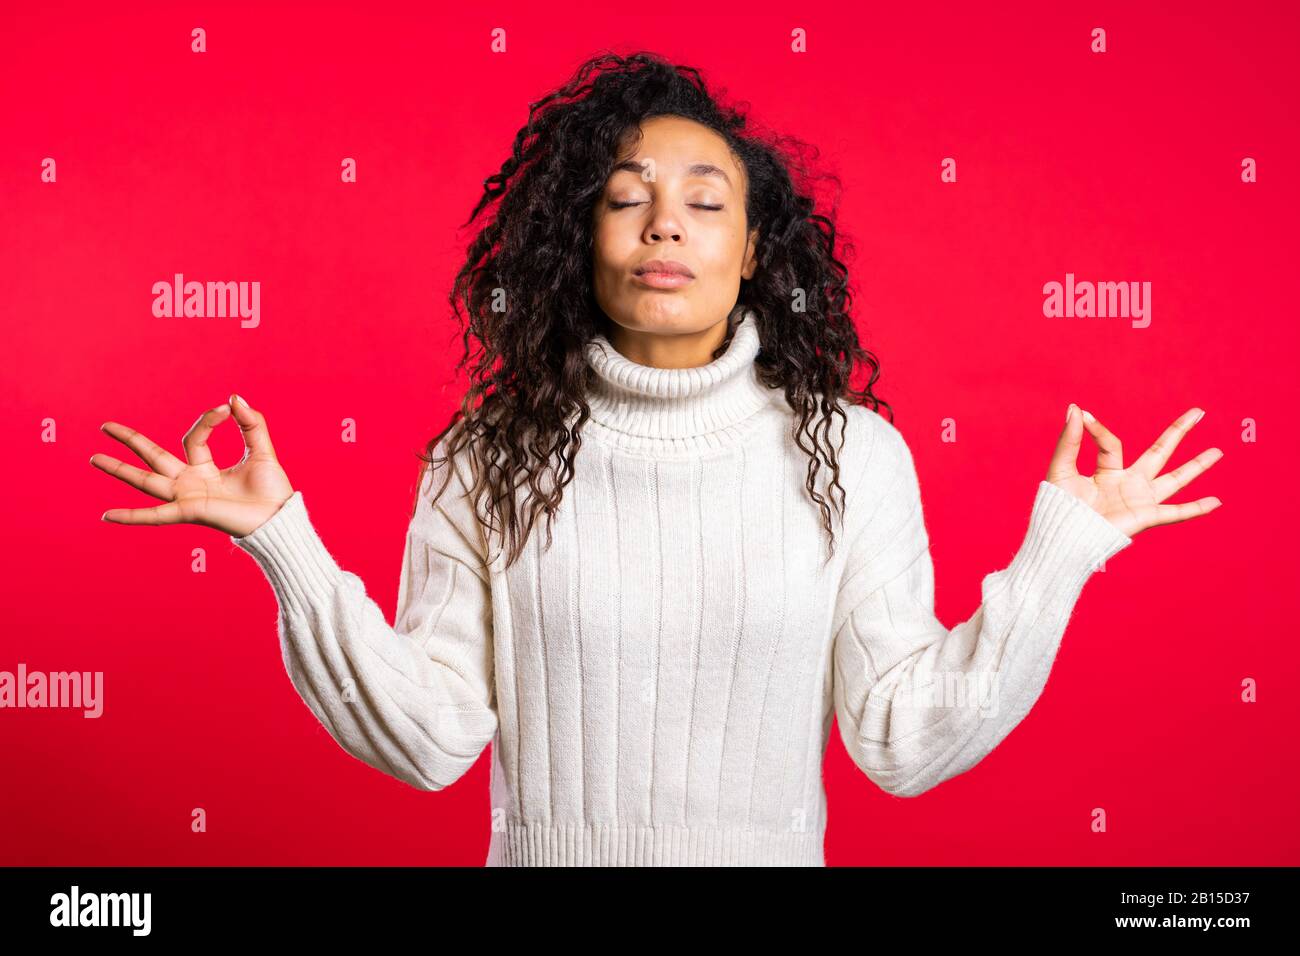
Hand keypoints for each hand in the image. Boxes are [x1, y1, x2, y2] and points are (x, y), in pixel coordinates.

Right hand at [90, 394, 294, 537]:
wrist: (279, 517)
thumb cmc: (270, 490)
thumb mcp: (261, 450)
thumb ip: (250, 423)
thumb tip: (234, 398)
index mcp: (205, 469)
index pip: (194, 438)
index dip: (208, 420)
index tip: (226, 408)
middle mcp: (190, 483)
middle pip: (153, 457)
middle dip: (130, 441)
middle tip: (105, 426)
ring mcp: (186, 498)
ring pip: (146, 481)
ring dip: (119, 470)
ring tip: (94, 458)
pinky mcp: (190, 512)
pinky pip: (156, 515)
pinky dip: (132, 515)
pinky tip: (107, 516)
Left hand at [1046, 404, 1222, 537]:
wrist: (1061, 535)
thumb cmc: (1057, 507)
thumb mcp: (1061, 468)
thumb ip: (1069, 440)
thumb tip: (1075, 408)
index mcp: (1107, 472)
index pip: (1111, 444)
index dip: (1098, 430)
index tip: (1084, 415)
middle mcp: (1128, 484)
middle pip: (1159, 453)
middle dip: (1178, 433)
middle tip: (1198, 412)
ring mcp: (1140, 500)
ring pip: (1175, 479)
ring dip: (1197, 465)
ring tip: (1218, 451)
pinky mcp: (1145, 517)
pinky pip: (1175, 512)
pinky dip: (1196, 508)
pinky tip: (1216, 501)